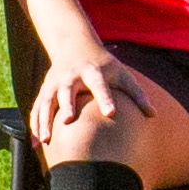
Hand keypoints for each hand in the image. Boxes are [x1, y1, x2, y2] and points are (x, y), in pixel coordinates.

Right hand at [29, 45, 159, 153]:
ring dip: (44, 120)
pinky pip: (37, 108)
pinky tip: (36, 144)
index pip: (100, 85)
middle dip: (65, 104)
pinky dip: (35, 125)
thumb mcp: (121, 73)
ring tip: (45, 141)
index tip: (111, 114)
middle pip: (66, 90)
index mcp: (92, 71)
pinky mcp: (45, 89)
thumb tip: (153, 115)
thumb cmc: (104, 65)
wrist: (75, 44)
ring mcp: (54, 82)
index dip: (105, 98)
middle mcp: (70, 76)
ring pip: (46, 101)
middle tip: (67, 121)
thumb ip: (137, 94)